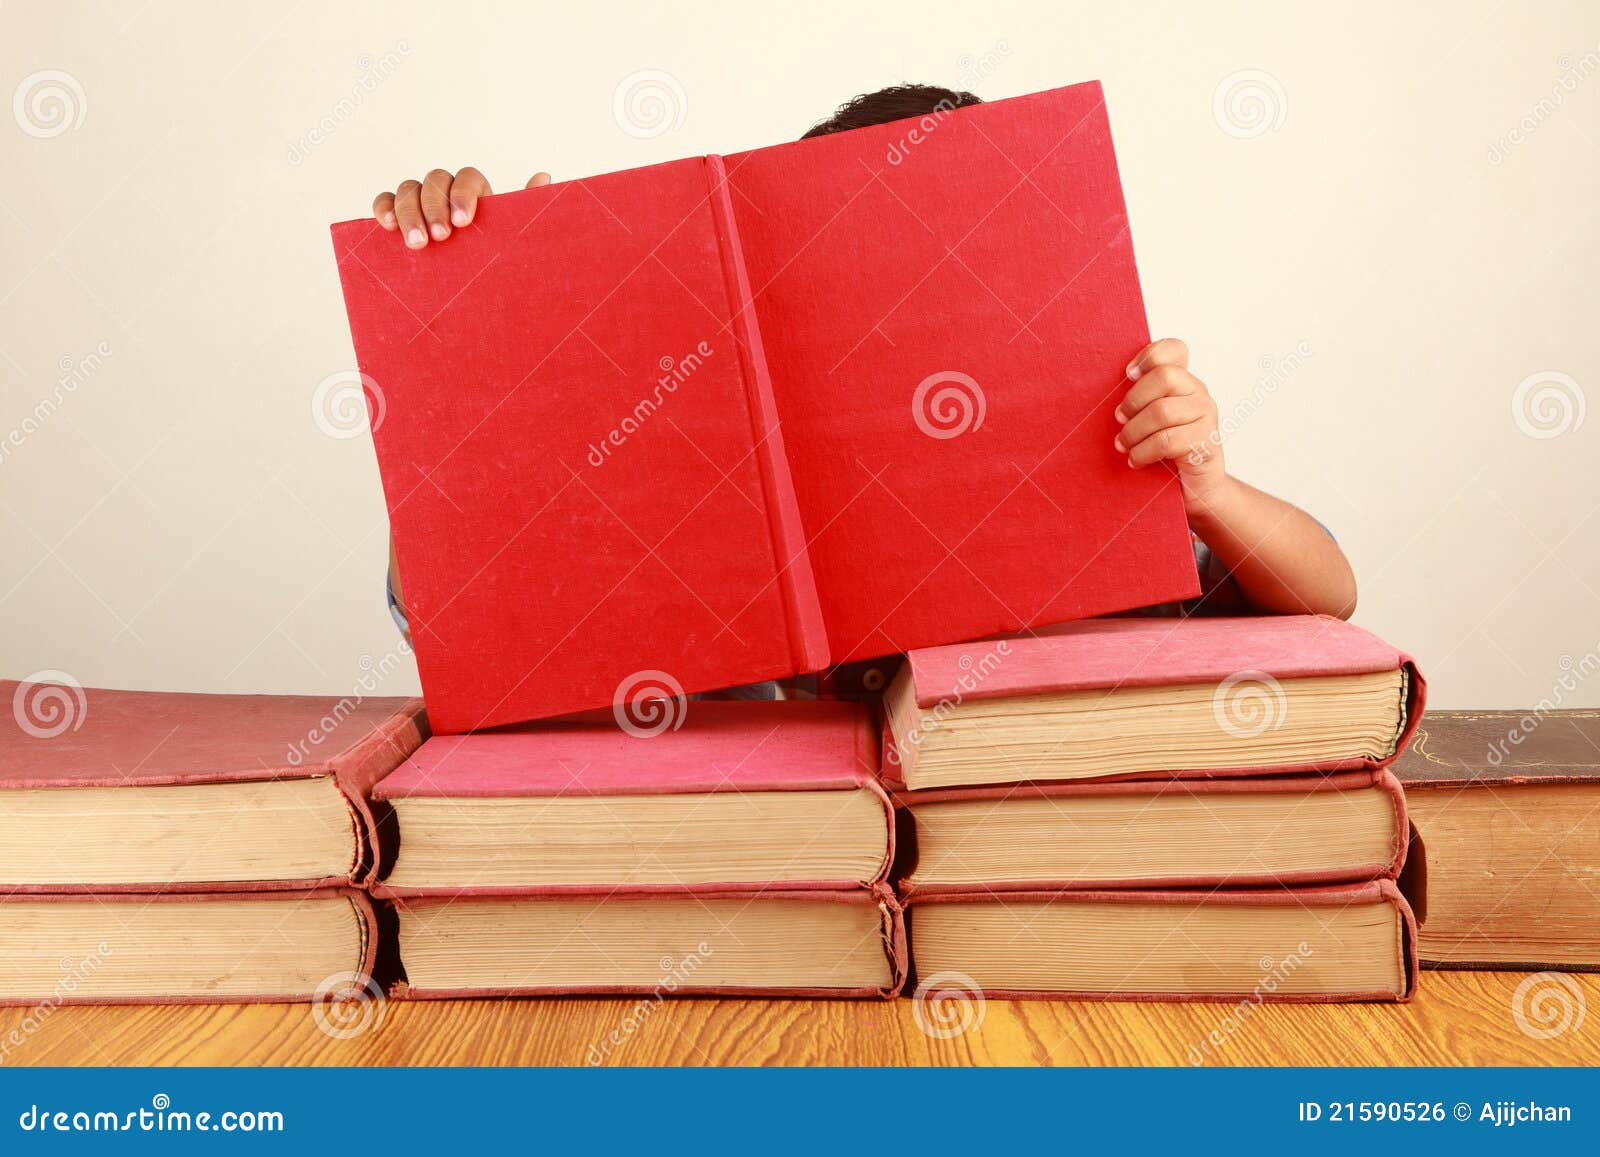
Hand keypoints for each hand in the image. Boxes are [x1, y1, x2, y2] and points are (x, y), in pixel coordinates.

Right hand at [372, 169, 551, 247]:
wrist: (472, 294)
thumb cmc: (493, 262)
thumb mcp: (512, 240)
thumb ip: (525, 211)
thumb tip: (543, 177)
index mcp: (476, 194)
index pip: (467, 178)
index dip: (462, 194)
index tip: (463, 222)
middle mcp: (446, 193)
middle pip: (435, 180)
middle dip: (434, 207)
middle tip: (440, 238)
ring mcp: (420, 203)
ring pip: (409, 189)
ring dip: (409, 212)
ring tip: (417, 245)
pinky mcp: (398, 217)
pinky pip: (385, 201)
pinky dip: (383, 208)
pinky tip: (387, 226)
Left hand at [1114, 338, 1227, 514]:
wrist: (1197, 491)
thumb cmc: (1167, 454)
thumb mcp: (1151, 421)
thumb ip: (1141, 401)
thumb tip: (1107, 393)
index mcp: (1184, 382)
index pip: (1175, 349)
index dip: (1149, 355)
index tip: (1127, 375)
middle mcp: (1199, 394)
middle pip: (1164, 377)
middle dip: (1134, 399)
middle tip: (1119, 418)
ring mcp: (1206, 417)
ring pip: (1162, 411)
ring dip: (1133, 431)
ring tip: (1123, 445)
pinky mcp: (1206, 443)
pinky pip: (1166, 441)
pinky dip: (1143, 452)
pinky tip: (1136, 460)